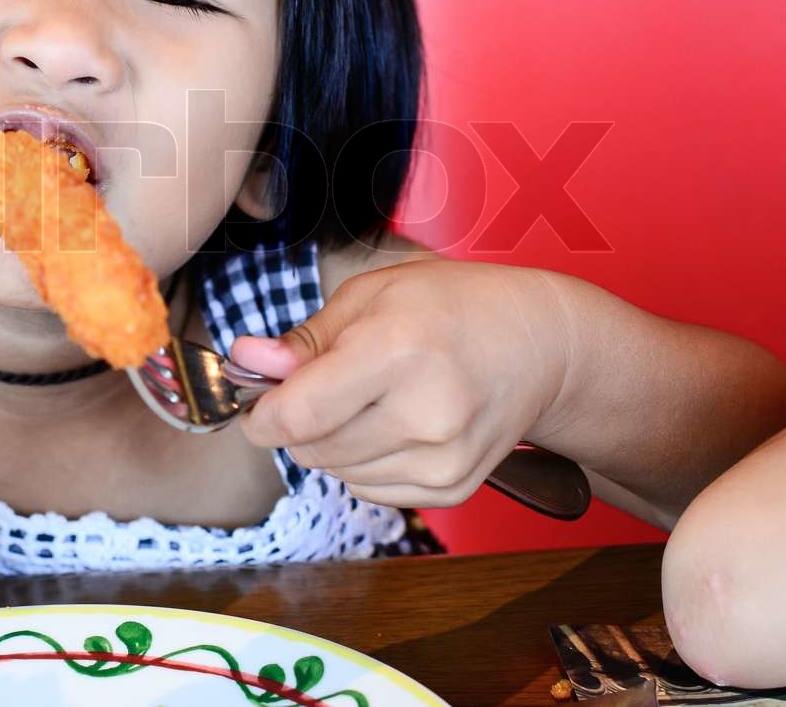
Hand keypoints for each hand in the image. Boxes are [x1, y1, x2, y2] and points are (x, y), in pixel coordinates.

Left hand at [232, 259, 574, 508]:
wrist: (539, 343)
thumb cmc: (451, 307)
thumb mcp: (371, 295)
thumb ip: (304, 339)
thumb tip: (246, 360)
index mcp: (397, 351)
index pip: (298, 414)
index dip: (261, 417)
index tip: (255, 406)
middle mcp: (424, 413)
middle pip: (312, 449)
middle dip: (298, 422)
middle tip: (326, 385)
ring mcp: (443, 459)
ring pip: (336, 473)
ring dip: (332, 443)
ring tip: (372, 398)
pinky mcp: (453, 488)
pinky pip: (370, 490)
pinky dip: (364, 463)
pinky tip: (393, 424)